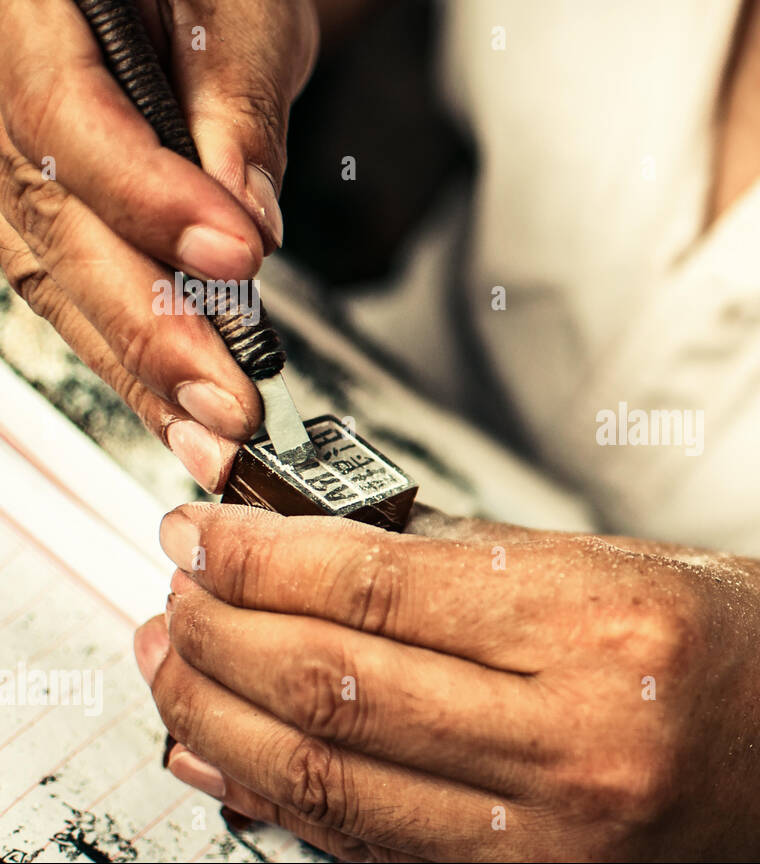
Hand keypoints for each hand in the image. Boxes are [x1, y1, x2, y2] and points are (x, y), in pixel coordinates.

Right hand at [0, 0, 318, 489]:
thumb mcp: (237, 5)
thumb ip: (236, 100)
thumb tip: (249, 216)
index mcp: (22, 9)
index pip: (65, 117)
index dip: (148, 197)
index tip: (237, 253)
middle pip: (48, 223)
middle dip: (148, 327)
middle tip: (229, 402)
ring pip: (50, 276)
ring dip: (138, 368)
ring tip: (210, 436)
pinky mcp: (27, 211)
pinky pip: (61, 287)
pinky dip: (126, 353)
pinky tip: (176, 408)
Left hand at [133, 503, 759, 860]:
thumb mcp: (636, 566)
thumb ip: (485, 571)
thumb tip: (344, 555)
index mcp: (612, 628)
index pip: (380, 587)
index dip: (265, 554)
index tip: (210, 528)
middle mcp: (581, 745)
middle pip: (335, 686)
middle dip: (221, 631)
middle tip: (177, 585)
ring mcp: (560, 838)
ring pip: (335, 782)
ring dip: (227, 720)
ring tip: (179, 664)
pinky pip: (382, 847)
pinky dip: (292, 801)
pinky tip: (241, 759)